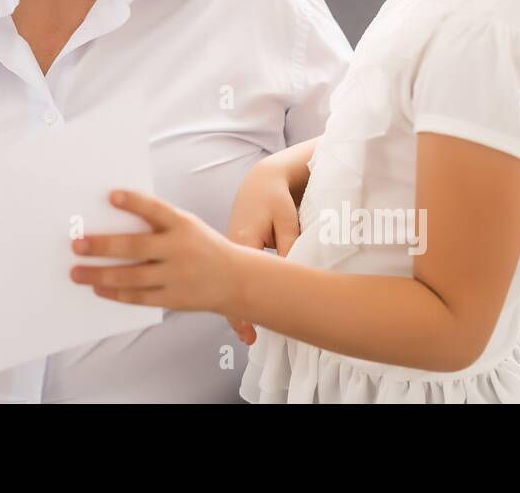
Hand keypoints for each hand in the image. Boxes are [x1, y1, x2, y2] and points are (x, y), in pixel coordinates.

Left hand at [69, 190, 240, 315]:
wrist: (235, 279)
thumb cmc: (200, 245)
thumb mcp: (186, 226)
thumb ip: (156, 224)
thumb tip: (110, 224)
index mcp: (183, 225)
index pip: (156, 210)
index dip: (134, 202)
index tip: (111, 195)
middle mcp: (180, 249)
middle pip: (136, 247)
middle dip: (103, 246)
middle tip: (76, 244)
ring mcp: (177, 276)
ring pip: (131, 277)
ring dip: (99, 275)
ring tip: (76, 272)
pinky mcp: (173, 298)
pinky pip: (138, 297)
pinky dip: (115, 293)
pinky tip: (97, 288)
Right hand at [225, 155, 302, 343]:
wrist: (261, 181)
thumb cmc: (275, 199)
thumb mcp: (287, 222)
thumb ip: (289, 249)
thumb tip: (291, 277)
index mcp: (241, 240)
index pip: (239, 282)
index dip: (242, 309)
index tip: (250, 332)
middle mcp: (229, 247)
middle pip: (229, 287)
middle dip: (237, 312)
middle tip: (250, 338)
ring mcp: (228, 248)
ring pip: (229, 282)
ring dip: (237, 301)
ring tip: (248, 329)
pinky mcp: (232, 248)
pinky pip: (232, 273)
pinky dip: (238, 288)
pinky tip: (246, 304)